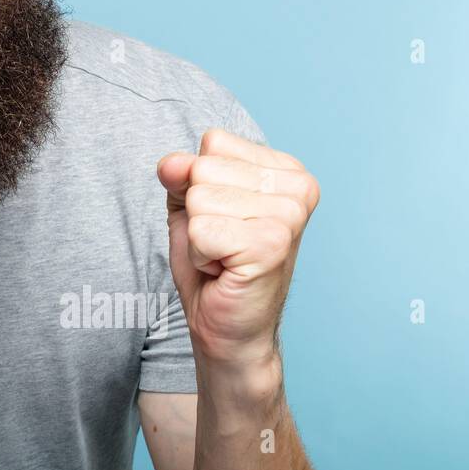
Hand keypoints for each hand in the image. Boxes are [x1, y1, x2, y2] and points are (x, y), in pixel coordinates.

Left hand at [156, 128, 319, 367]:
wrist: (227, 327)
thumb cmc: (213, 264)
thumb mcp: (190, 206)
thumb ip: (180, 175)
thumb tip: (171, 163)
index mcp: (286, 169)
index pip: (214, 142)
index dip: (200, 183)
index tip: (223, 218)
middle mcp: (298, 186)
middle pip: (203, 169)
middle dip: (197, 212)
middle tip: (222, 243)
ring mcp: (289, 215)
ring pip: (199, 198)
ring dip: (198, 236)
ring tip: (224, 257)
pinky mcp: (272, 244)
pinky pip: (200, 230)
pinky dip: (200, 254)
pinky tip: (224, 270)